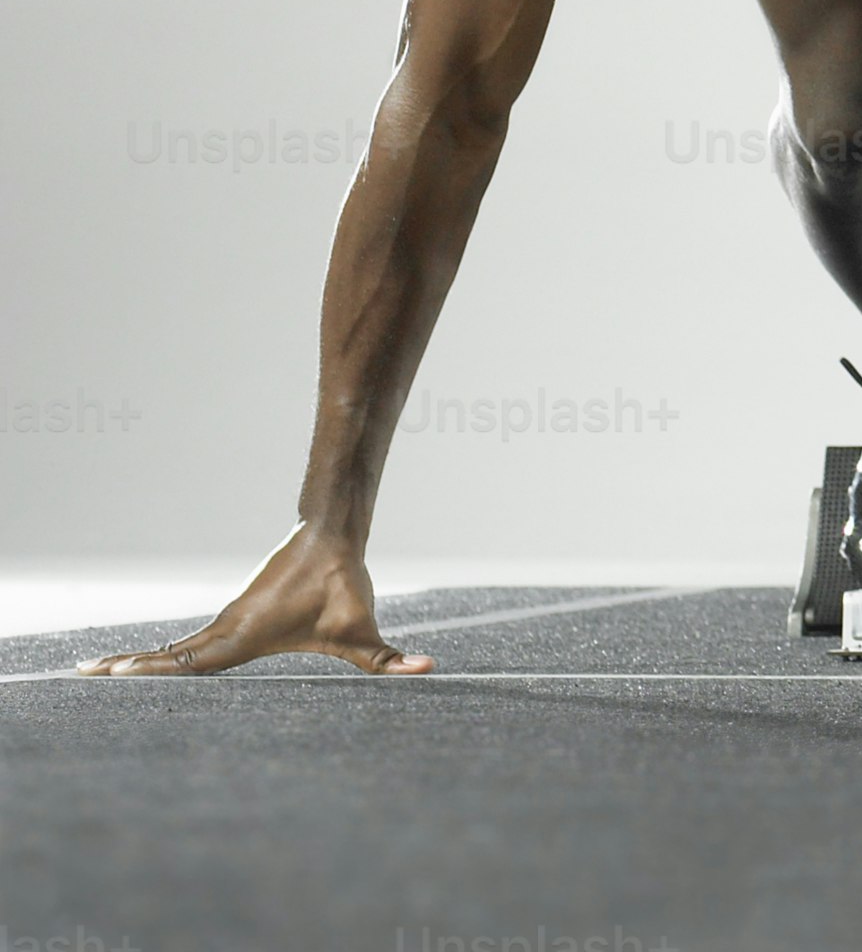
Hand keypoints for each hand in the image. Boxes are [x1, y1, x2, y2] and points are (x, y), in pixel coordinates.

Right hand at [83, 526, 426, 677]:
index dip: (152, 671)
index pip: (187, 662)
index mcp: (241, 639)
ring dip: (137, 662)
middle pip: (169, 656)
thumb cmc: (343, 584)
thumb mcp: (363, 629)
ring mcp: (225, 623)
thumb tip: (426, 670)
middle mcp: (225, 630)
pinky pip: (188, 643)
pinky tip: (139, 665)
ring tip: (91, 673)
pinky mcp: (233, 619)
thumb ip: (389, 658)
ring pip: (175, 648)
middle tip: (83, 677)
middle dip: (129, 669)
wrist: (331, 536)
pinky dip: (160, 655)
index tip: (113, 676)